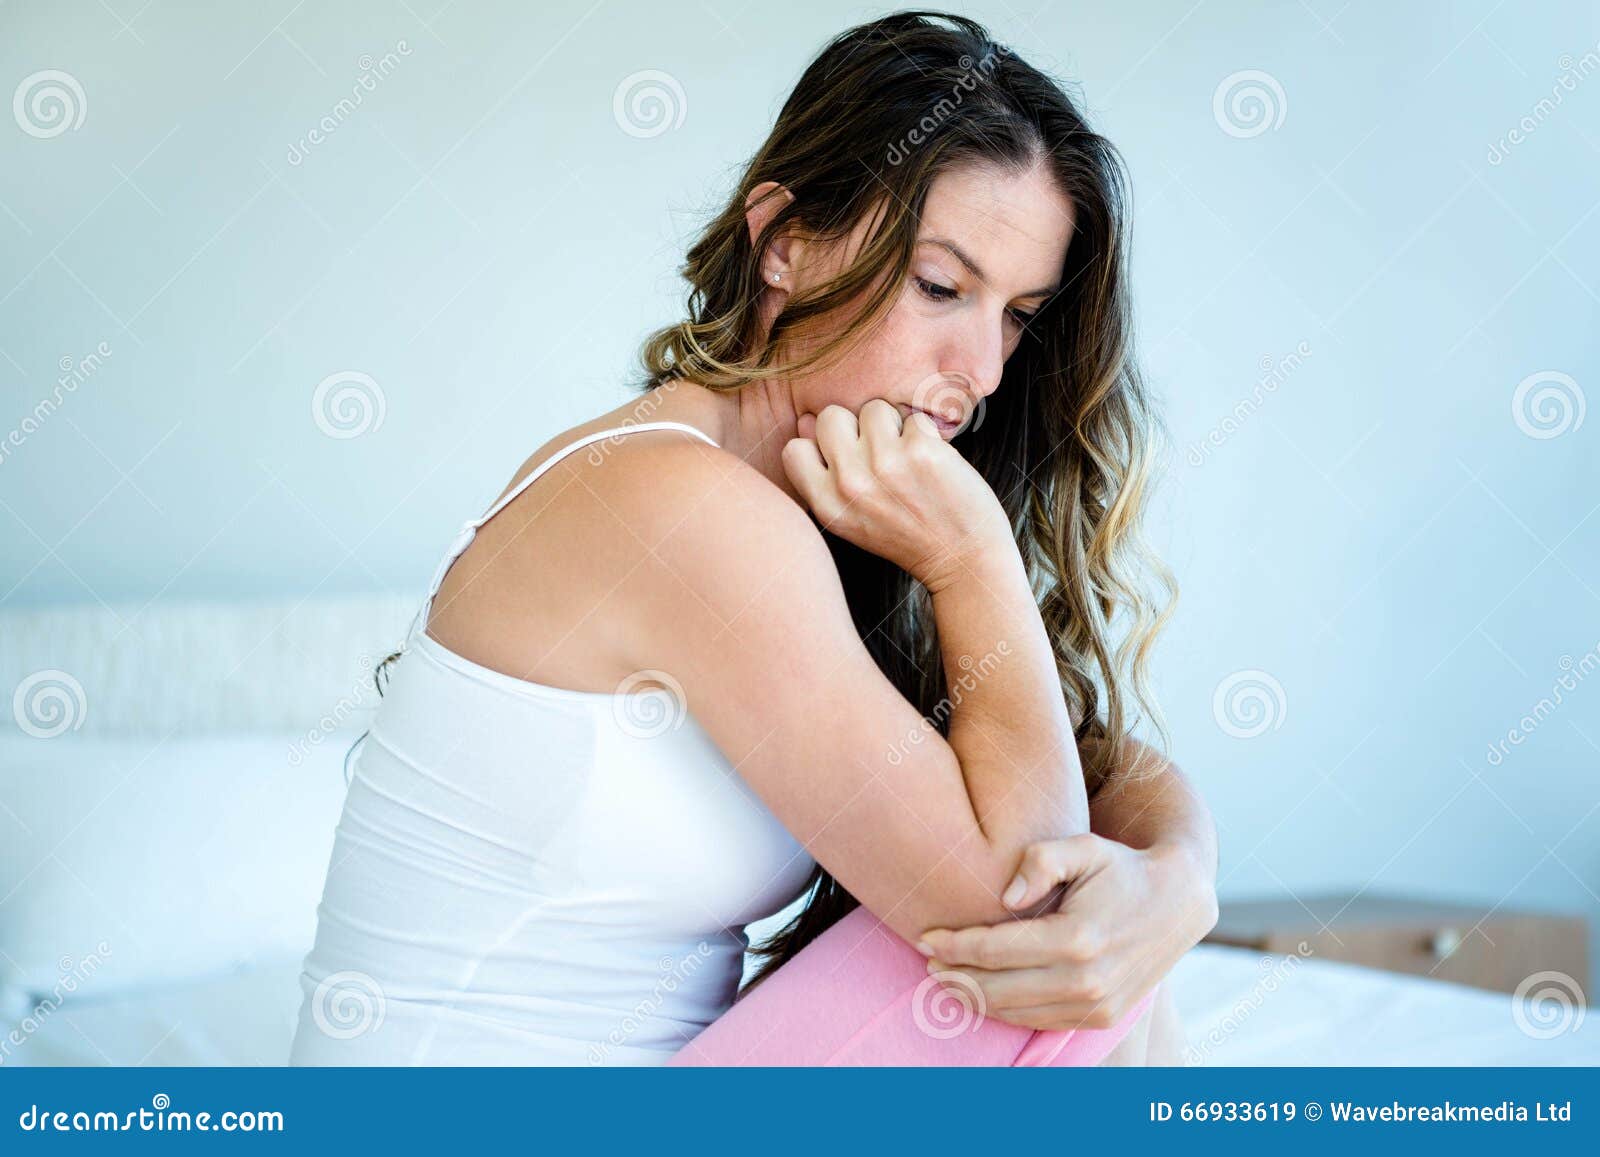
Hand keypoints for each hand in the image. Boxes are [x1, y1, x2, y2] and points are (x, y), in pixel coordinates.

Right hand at [781, 399, 1010, 590]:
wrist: (961, 558)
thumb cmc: (906, 535)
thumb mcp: (852, 519)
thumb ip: (825, 476)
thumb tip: (807, 422)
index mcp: (827, 505)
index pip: (794, 450)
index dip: (820, 447)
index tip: (846, 460)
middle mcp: (849, 484)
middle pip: (830, 416)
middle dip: (854, 427)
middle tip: (879, 453)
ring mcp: (885, 464)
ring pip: (874, 408)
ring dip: (894, 426)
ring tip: (908, 457)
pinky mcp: (922, 451)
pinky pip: (915, 418)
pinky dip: (927, 435)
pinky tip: (932, 462)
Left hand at [916, 833, 1217, 1031]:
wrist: (1177, 902)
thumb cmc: (1120, 868)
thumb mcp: (1083, 846)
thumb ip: (1040, 860)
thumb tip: (1004, 897)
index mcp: (1078, 938)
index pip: (995, 949)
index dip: (954, 945)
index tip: (925, 936)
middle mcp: (1087, 980)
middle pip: (997, 987)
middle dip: (954, 975)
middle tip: (927, 958)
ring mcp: (1096, 1006)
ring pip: (1014, 1010)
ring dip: (973, 997)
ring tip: (946, 976)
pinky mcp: (1101, 1018)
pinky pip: (1038, 1021)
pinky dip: (1005, 1009)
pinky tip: (982, 992)